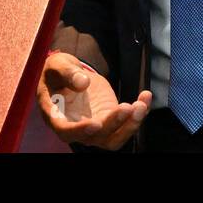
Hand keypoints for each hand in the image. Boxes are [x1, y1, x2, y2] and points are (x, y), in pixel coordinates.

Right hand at [36, 51, 151, 149]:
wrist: (68, 74)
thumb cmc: (57, 72)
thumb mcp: (58, 66)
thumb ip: (67, 73)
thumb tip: (83, 82)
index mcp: (56, 116)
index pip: (66, 131)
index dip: (80, 131)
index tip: (96, 124)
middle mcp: (76, 128)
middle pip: (96, 137)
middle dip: (113, 124)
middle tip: (127, 107)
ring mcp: (95, 127)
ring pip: (114, 137)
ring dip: (130, 125)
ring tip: (141, 104)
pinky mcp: (110, 120)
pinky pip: (126, 124)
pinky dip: (138, 114)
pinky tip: (146, 97)